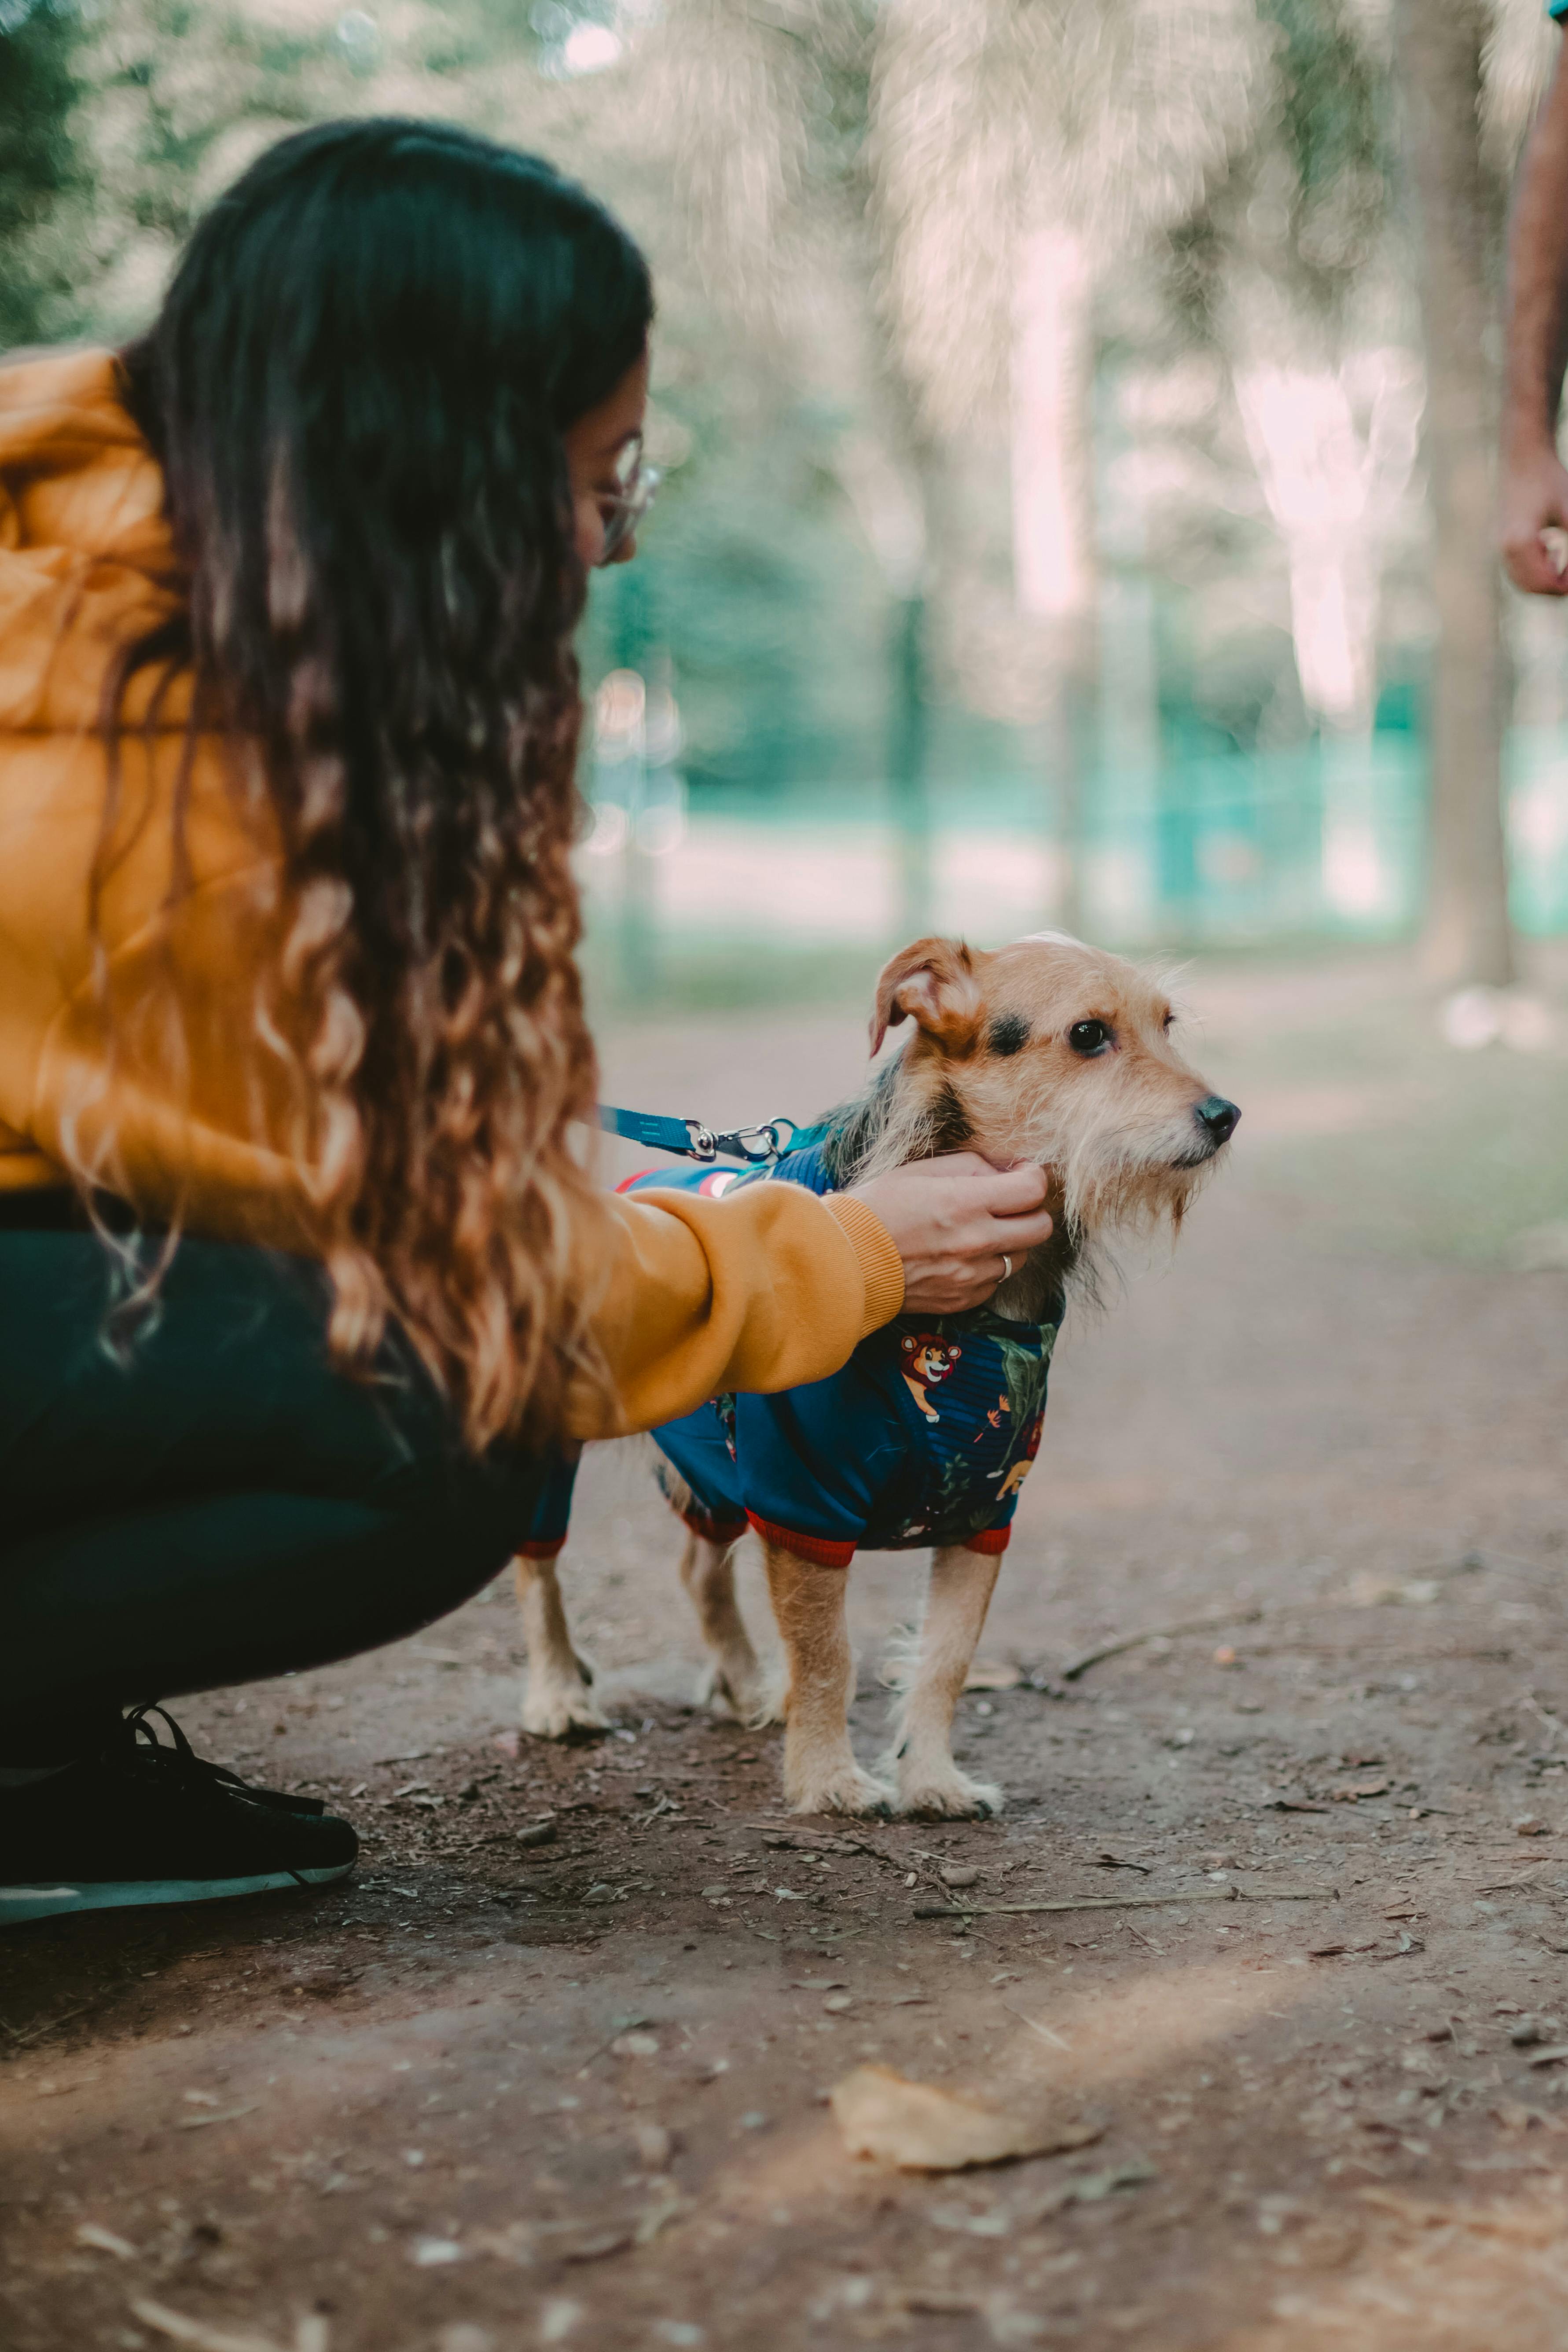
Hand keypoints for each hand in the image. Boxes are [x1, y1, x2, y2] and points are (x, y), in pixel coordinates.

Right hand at [846, 1153, 1053, 1314]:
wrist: (843, 1261)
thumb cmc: (875, 1209)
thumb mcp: (918, 1171)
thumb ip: (969, 1166)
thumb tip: (1005, 1168)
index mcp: (965, 1203)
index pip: (1032, 1189)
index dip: (1033, 1176)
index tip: (1021, 1173)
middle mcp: (975, 1242)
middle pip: (1041, 1228)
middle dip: (1032, 1210)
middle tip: (1011, 1203)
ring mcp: (971, 1276)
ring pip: (1019, 1257)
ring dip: (1008, 1242)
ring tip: (978, 1231)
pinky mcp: (962, 1300)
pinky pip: (994, 1283)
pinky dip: (986, 1268)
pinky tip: (960, 1257)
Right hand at [1501, 441, 1567, 594]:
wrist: (1521, 457)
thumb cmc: (1548, 478)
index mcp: (1519, 542)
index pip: (1543, 581)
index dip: (1564, 586)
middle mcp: (1504, 548)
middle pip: (1530, 587)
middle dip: (1554, 588)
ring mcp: (1499, 545)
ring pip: (1520, 581)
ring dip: (1543, 580)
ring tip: (1563, 562)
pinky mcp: (1500, 540)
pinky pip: (1515, 569)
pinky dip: (1534, 570)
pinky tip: (1550, 552)